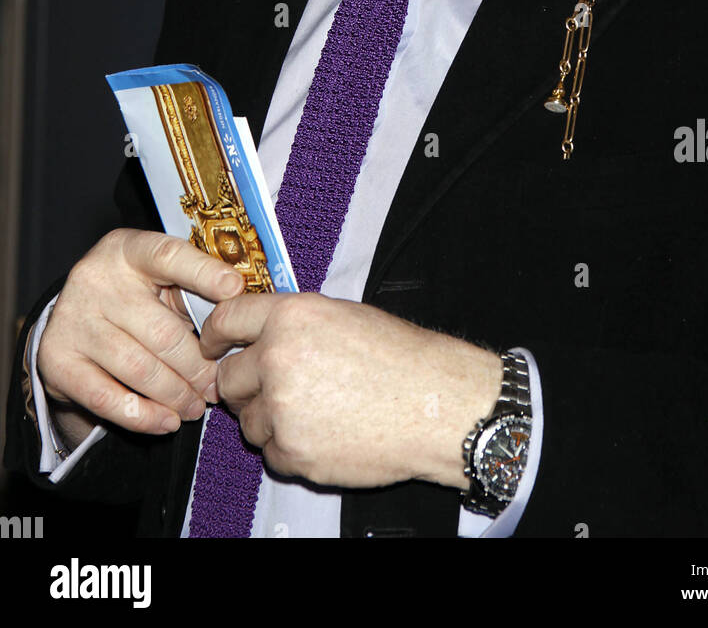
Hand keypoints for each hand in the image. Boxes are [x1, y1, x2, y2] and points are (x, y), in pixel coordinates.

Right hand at [37, 228, 244, 446]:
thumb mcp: (158, 280)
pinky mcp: (58, 361)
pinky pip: (108, 398)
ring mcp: (73, 320)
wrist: (75, 319)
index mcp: (127, 250)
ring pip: (139, 368)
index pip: (168, 256)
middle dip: (198, 365)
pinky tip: (167, 421)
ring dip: (176, 394)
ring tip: (197, 406)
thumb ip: (191, 291)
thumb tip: (241, 313)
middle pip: (161, 331)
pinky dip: (143, 415)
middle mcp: (95, 279)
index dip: (204, 273)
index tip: (236, 291)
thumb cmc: (134, 297)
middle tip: (217, 385)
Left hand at [200, 291, 501, 489]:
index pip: (226, 320)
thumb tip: (261, 333)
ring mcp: (282, 409)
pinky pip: (272, 453)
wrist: (435, 405)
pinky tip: (326, 433)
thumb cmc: (401, 359)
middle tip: (276, 388)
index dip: (214, 335)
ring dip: (270, 420)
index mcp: (291, 318)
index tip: (210, 345)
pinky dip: (292, 448)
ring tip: (316, 411)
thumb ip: (295, 324)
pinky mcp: (293, 452)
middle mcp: (279, 359)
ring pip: (247, 421)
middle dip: (246, 386)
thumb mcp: (343, 316)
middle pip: (228, 378)